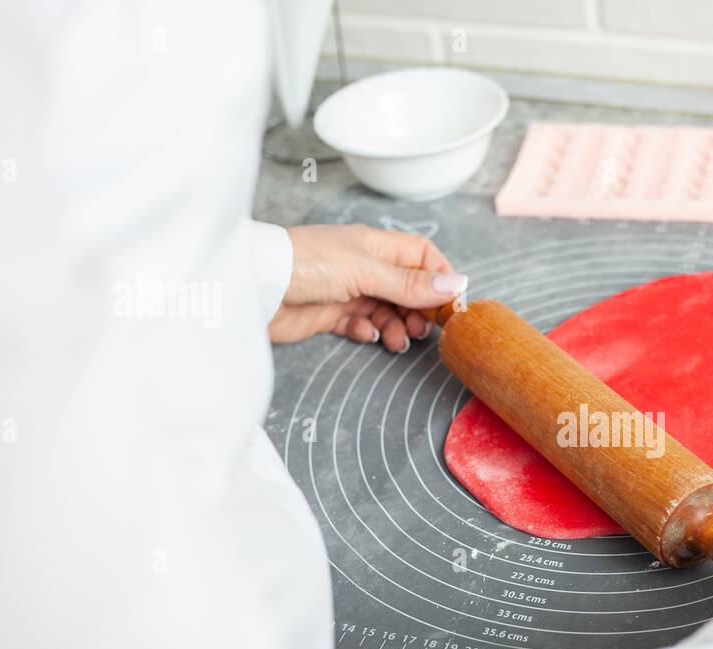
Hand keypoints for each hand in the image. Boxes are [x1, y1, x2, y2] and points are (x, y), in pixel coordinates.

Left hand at [269, 224, 467, 352]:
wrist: (256, 286)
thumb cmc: (305, 263)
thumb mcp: (365, 271)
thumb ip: (410, 283)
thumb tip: (456, 285)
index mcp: (376, 246)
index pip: (422, 256)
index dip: (440, 277)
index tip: (450, 304)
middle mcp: (365, 266)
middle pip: (408, 288)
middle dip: (419, 310)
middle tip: (422, 329)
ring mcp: (348, 290)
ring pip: (387, 311)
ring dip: (397, 326)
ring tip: (397, 339)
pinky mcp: (330, 314)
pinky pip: (361, 326)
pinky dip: (368, 333)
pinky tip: (365, 335)